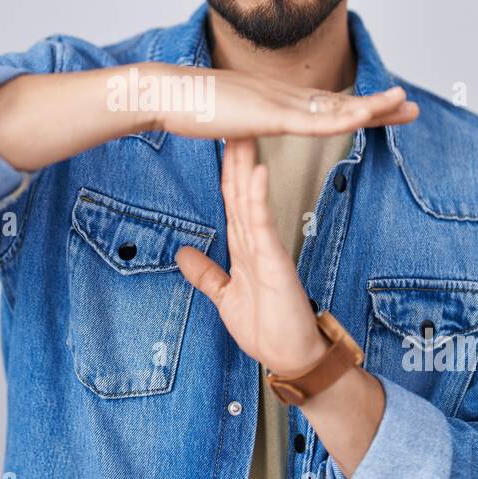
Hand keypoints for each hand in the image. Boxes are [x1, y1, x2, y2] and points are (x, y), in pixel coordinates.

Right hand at [149, 63, 417, 140]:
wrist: (163, 93)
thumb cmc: (185, 107)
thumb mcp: (223, 118)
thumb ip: (241, 124)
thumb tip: (246, 133)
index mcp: (274, 99)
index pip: (324, 105)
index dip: (356, 108)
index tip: (382, 110)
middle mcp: (282, 95)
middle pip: (339, 102)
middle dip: (377, 105)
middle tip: (410, 105)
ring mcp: (277, 102)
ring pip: (335, 107)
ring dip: (372, 106)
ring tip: (404, 105)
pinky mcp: (267, 114)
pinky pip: (312, 120)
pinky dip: (342, 118)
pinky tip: (365, 118)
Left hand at [175, 137, 329, 376]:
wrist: (293, 359)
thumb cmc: (268, 329)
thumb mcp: (226, 298)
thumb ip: (207, 275)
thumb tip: (183, 253)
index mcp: (245, 248)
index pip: (231, 201)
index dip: (224, 171)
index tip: (218, 141)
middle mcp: (256, 242)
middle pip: (240, 192)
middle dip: (234, 157)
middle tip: (230, 118)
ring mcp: (267, 250)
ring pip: (251, 200)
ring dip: (245, 166)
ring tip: (242, 134)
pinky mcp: (276, 263)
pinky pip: (263, 225)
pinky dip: (257, 198)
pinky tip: (256, 173)